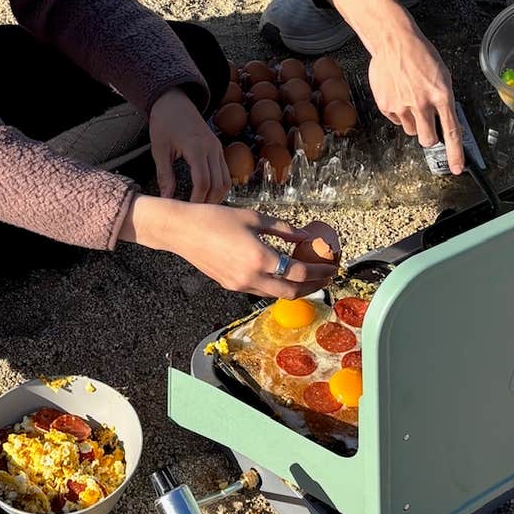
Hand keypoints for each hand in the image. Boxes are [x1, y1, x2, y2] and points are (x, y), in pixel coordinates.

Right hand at [119, 198, 339, 298]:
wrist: (182, 231)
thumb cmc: (215, 218)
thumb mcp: (254, 218)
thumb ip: (283, 229)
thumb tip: (307, 236)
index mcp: (260, 258)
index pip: (300, 272)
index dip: (320, 270)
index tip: (332, 265)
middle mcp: (251, 277)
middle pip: (292, 292)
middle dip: (313, 286)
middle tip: (326, 277)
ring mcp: (240, 285)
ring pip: (276, 295)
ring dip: (296, 289)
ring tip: (309, 277)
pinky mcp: (231, 286)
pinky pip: (260, 291)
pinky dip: (277, 286)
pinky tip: (282, 274)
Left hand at [149, 88, 228, 203]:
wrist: (174, 101)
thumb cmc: (164, 123)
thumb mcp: (159, 149)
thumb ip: (164, 175)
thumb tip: (166, 199)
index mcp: (196, 148)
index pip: (202, 182)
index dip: (196, 200)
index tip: (188, 213)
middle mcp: (211, 148)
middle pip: (218, 184)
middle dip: (208, 203)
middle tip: (196, 216)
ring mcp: (218, 148)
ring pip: (226, 180)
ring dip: (217, 196)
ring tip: (203, 209)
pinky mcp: (219, 148)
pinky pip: (225, 172)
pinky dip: (220, 186)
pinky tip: (208, 195)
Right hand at [327, 0, 463, 172]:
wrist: (393, 42)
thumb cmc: (420, 55)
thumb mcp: (442, 75)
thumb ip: (444, 100)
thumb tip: (445, 121)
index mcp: (442, 95)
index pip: (452, 132)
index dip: (455, 153)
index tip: (457, 168)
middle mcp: (422, 104)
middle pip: (428, 139)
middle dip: (429, 137)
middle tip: (427, 124)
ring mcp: (402, 106)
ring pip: (410, 130)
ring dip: (413, 121)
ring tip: (410, 98)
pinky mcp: (386, 105)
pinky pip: (395, 120)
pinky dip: (398, 112)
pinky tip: (398, 94)